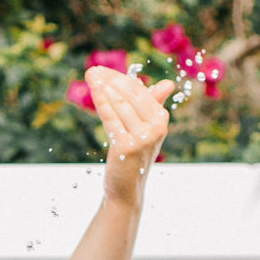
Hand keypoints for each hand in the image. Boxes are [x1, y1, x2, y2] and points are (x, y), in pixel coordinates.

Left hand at [87, 63, 174, 205]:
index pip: (139, 91)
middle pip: (130, 95)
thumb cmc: (134, 155)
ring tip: (91, 76)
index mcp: (161, 119)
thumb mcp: (146, 129)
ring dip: (103, 88)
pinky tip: (95, 89)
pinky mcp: (127, 147)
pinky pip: (112, 119)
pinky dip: (102, 102)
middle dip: (110, 81)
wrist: (126, 188)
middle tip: (92, 70)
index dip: (119, 79)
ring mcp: (143, 138)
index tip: (101, 71)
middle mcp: (156, 128)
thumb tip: (168, 83)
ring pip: (120, 105)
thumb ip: (154, 105)